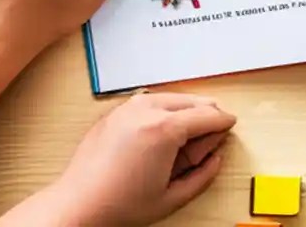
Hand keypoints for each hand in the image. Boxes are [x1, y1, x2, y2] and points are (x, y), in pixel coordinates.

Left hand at [20, 93, 235, 226]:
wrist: (77, 207)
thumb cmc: (117, 205)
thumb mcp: (172, 197)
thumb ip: (204, 174)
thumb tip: (216, 158)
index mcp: (165, 129)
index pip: (210, 115)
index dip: (224, 124)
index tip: (228, 129)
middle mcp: (146, 110)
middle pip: (195, 101)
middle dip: (206, 118)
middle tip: (200, 147)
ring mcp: (128, 108)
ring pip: (174, 98)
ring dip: (185, 113)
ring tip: (178, 144)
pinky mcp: (116, 112)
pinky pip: (151, 102)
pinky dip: (164, 112)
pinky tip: (159, 137)